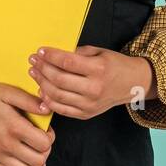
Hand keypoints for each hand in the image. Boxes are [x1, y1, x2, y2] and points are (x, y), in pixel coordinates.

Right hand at [0, 82, 55, 165]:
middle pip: (38, 160)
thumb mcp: (7, 92)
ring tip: (38, 155)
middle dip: (45, 152)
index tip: (46, 131)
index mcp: (14, 127)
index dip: (50, 137)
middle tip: (42, 142)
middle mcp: (7, 145)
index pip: (43, 143)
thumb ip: (29, 101)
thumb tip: (47, 109)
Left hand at [28, 46, 150, 119]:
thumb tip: (53, 54)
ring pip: (57, 95)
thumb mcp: (99, 52)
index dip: (50, 56)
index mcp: (99, 69)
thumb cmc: (114, 65)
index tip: (40, 51)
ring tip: (34, 73)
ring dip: (41, 83)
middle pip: (59, 79)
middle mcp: (94, 88)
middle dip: (42, 68)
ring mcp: (89, 104)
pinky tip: (41, 90)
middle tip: (33, 61)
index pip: (67, 62)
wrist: (132, 84)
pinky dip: (48, 100)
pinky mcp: (86, 114)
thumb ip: (77, 53)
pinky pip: (61, 109)